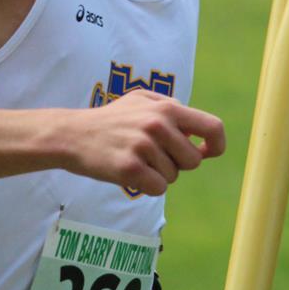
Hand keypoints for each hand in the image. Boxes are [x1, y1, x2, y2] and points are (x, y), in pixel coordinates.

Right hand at [69, 89, 224, 196]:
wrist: (72, 134)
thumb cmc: (110, 120)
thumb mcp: (141, 100)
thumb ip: (172, 110)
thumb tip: (202, 135)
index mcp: (167, 108)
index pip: (213, 128)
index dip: (217, 145)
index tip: (206, 153)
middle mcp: (158, 125)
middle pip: (193, 161)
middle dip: (177, 164)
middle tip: (152, 156)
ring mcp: (144, 147)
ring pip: (174, 177)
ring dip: (158, 174)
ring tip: (135, 160)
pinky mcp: (130, 168)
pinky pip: (158, 189)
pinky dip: (147, 187)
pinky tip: (130, 174)